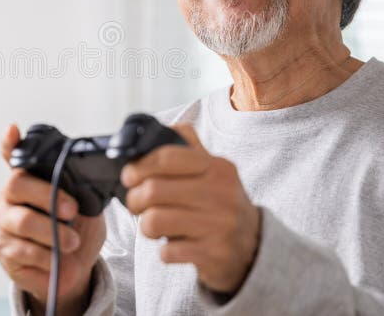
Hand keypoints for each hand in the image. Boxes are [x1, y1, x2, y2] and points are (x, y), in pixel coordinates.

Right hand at [0, 124, 105, 315]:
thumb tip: (90, 180)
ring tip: (71, 243)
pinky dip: (46, 257)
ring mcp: (2, 224)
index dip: (10, 143)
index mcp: (28, 180)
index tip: (12, 130)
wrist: (73, 270)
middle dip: (48, 196)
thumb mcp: (85, 206)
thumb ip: (80, 190)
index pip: (13, 156)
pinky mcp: (2, 251)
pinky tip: (55, 261)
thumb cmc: (75, 232)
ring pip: (23, 221)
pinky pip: (23, 251)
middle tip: (71, 211)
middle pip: (17, 185)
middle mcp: (8, 198)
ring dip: (53, 234)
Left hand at [122, 123, 259, 293]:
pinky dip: (164, 251)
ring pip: (154, 221)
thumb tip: (152, 129)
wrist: (253, 245)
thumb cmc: (220, 202)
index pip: (167, 156)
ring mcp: (219, 225)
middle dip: (134, 199)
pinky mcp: (214, 254)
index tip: (129, 175)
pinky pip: (168, 252)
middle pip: (153, 190)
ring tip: (153, 226)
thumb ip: (186, 147)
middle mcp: (221, 193)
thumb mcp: (212, 170)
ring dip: (146, 226)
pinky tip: (175, 247)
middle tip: (135, 204)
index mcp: (218, 167)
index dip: (139, 166)